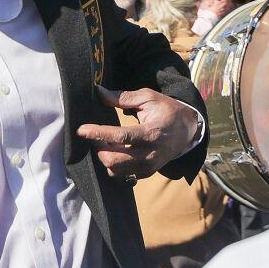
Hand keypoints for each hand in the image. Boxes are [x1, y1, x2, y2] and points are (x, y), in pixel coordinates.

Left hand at [79, 86, 200, 178]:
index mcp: (152, 133)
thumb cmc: (166, 111)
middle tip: (94, 136)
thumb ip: (123, 97)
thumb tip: (99, 92)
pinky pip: (121, 175)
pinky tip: (114, 150)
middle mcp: (150, 154)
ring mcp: (148, 167)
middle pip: (114, 159)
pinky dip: (112, 164)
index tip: (81, 130)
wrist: (187, 131)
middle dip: (98, 148)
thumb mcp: (148, 98)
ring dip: (104, 156)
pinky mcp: (146, 174)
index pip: (121, 136)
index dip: (99, 133)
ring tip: (105, 142)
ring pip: (115, 170)